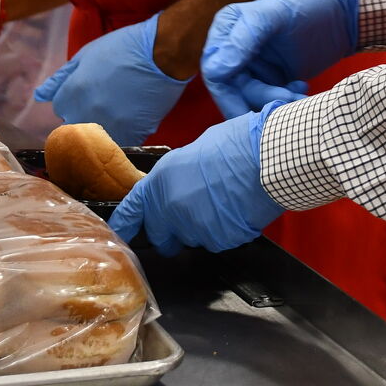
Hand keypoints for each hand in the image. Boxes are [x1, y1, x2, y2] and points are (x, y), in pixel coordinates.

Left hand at [32, 15, 189, 145]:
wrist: (161, 52)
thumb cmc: (123, 47)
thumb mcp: (86, 54)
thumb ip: (60, 78)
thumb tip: (39, 96)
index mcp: (72, 94)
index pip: (60, 110)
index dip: (72, 101)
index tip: (85, 94)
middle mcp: (85, 114)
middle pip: (73, 129)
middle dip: (82, 119)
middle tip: (101, 104)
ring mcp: (108, 127)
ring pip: (94, 141)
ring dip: (101, 131)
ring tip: (116, 112)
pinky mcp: (131, 135)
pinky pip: (118, 144)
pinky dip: (122, 135)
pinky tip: (130, 118)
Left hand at [110, 104, 285, 255]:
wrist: (265, 158)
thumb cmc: (235, 144)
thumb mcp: (194, 151)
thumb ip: (178, 176)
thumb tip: (181, 186)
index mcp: (160, 183)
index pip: (132, 212)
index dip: (125, 226)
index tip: (120, 235)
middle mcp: (170, 210)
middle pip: (163, 237)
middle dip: (174, 231)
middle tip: (195, 212)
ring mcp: (194, 229)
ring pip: (193, 239)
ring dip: (203, 229)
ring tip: (225, 203)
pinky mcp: (218, 241)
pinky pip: (218, 241)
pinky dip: (225, 231)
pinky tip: (238, 210)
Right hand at [200, 0, 358, 118]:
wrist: (345, 15)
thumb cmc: (309, 4)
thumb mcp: (275, 16)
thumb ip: (244, 39)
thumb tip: (214, 71)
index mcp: (227, 30)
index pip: (214, 72)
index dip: (227, 96)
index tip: (248, 111)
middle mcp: (235, 50)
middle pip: (233, 92)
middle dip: (258, 101)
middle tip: (284, 103)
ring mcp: (254, 66)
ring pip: (252, 100)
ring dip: (275, 102)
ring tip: (300, 94)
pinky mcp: (273, 79)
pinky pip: (270, 102)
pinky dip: (285, 102)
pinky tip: (302, 89)